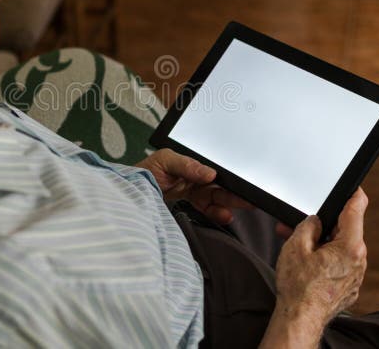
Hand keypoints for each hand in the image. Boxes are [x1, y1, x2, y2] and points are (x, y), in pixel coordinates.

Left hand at [135, 148, 251, 223]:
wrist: (130, 192)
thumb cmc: (144, 172)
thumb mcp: (164, 161)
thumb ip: (185, 165)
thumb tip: (209, 173)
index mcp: (192, 161)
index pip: (215, 168)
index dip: (229, 177)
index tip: (242, 184)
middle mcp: (195, 174)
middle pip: (219, 184)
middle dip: (233, 193)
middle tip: (248, 201)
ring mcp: (193, 188)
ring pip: (215, 197)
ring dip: (226, 205)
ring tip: (232, 212)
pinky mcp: (190, 201)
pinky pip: (207, 207)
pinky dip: (216, 213)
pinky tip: (224, 216)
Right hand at [273, 188, 368, 331]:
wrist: (300, 319)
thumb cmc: (299, 286)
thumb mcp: (296, 246)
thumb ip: (308, 225)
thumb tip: (315, 221)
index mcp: (350, 246)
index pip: (356, 209)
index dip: (353, 194)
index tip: (352, 186)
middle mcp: (358, 260)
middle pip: (344, 230)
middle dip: (322, 225)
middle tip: (300, 226)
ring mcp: (355, 276)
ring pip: (340, 249)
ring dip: (321, 244)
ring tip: (297, 249)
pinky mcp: (348, 287)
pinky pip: (339, 265)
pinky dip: (325, 260)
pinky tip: (306, 265)